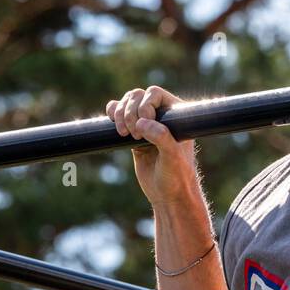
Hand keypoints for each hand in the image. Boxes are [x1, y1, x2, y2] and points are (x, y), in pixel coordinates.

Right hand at [105, 86, 198, 206]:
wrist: (167, 195)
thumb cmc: (176, 177)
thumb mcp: (172, 158)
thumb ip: (162, 138)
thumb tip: (143, 123)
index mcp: (176, 115)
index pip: (154, 94)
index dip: (145, 105)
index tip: (145, 128)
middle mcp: (162, 115)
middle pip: (137, 96)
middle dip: (130, 112)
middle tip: (134, 136)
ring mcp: (147, 124)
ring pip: (127, 103)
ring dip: (120, 114)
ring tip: (124, 135)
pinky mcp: (134, 133)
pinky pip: (119, 113)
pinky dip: (113, 113)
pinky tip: (114, 125)